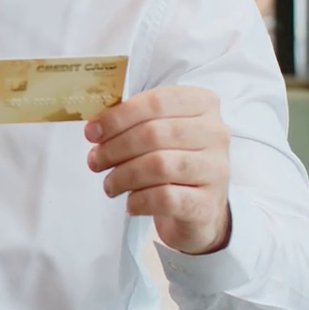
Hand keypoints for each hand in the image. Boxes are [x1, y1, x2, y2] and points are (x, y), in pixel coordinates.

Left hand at [84, 85, 232, 254]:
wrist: (202, 207)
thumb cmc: (175, 161)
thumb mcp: (161, 132)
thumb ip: (134, 122)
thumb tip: (96, 128)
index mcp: (203, 104)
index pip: (157, 102)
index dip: (118, 116)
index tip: (92, 132)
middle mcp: (215, 133)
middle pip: (154, 133)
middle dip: (115, 148)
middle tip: (95, 161)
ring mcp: (216, 169)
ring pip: (158, 165)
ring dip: (123, 175)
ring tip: (110, 184)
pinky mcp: (207, 203)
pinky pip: (164, 198)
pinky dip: (138, 200)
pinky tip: (131, 202)